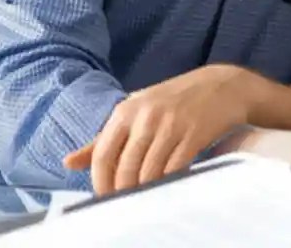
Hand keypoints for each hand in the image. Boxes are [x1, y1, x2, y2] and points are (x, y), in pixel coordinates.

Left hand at [63, 65, 252, 194]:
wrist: (221, 85)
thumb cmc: (173, 101)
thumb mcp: (135, 111)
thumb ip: (103, 138)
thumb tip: (68, 162)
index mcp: (126, 111)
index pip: (102, 154)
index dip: (100, 182)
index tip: (104, 198)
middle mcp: (145, 116)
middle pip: (125, 168)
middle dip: (123, 192)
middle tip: (126, 204)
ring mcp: (171, 125)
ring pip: (149, 172)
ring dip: (146, 190)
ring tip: (146, 198)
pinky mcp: (194, 134)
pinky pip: (174, 168)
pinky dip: (168, 182)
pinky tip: (168, 185)